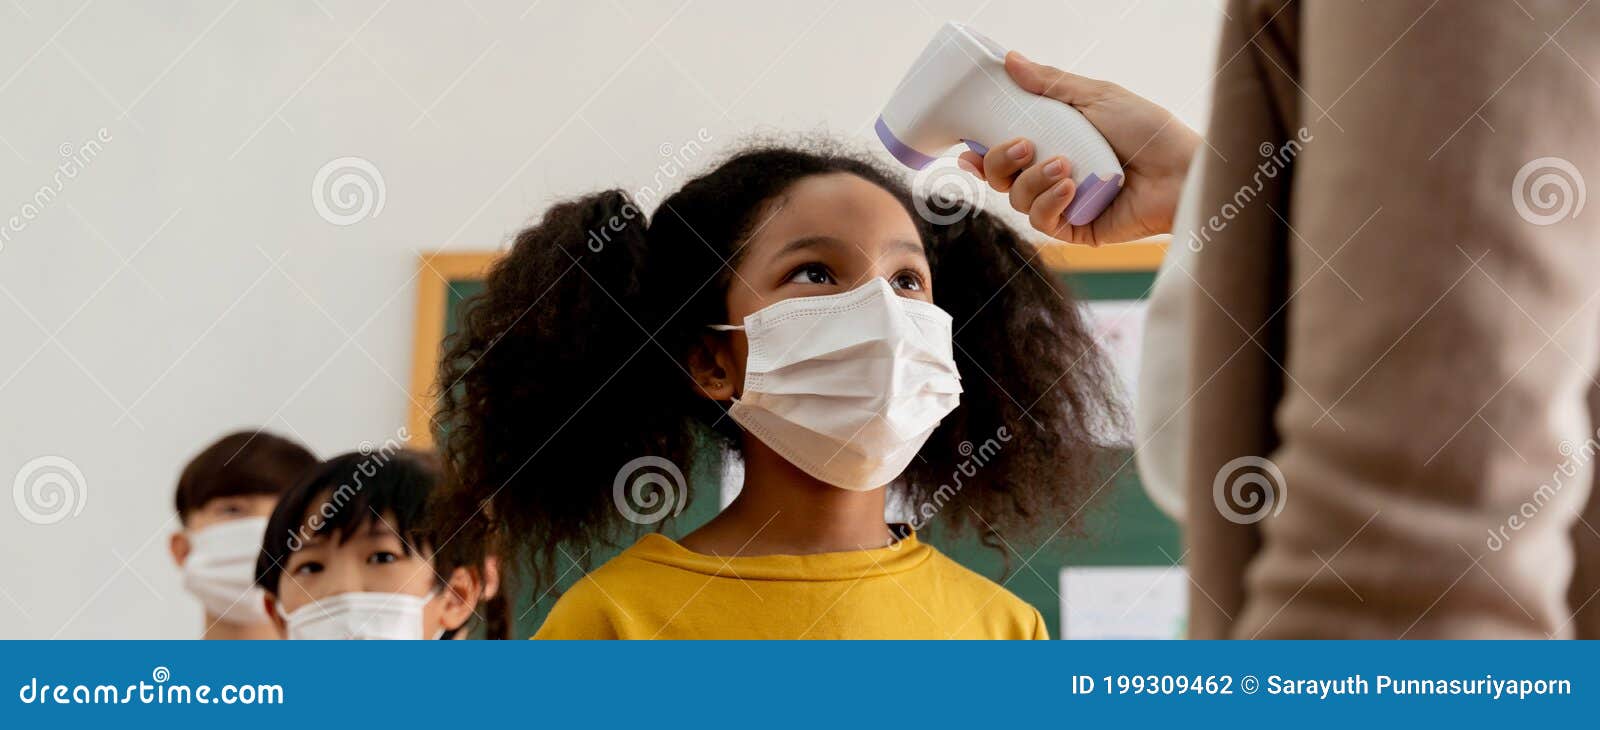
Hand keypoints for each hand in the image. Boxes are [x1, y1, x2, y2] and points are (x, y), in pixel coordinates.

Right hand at [958, 52, 1200, 245]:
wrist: (1181, 169)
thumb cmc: (1148, 130)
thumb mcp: (1096, 97)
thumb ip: (1050, 84)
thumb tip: (1010, 60)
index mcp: (1055, 144)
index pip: (1006, 154)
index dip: (983, 154)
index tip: (970, 148)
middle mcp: (1055, 177)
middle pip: (1002, 179)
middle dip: (1002, 163)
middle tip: (1025, 146)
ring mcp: (1064, 205)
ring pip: (1018, 200)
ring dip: (1033, 182)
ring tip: (1064, 166)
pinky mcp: (1077, 230)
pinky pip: (1042, 222)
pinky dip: (1049, 203)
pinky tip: (1071, 189)